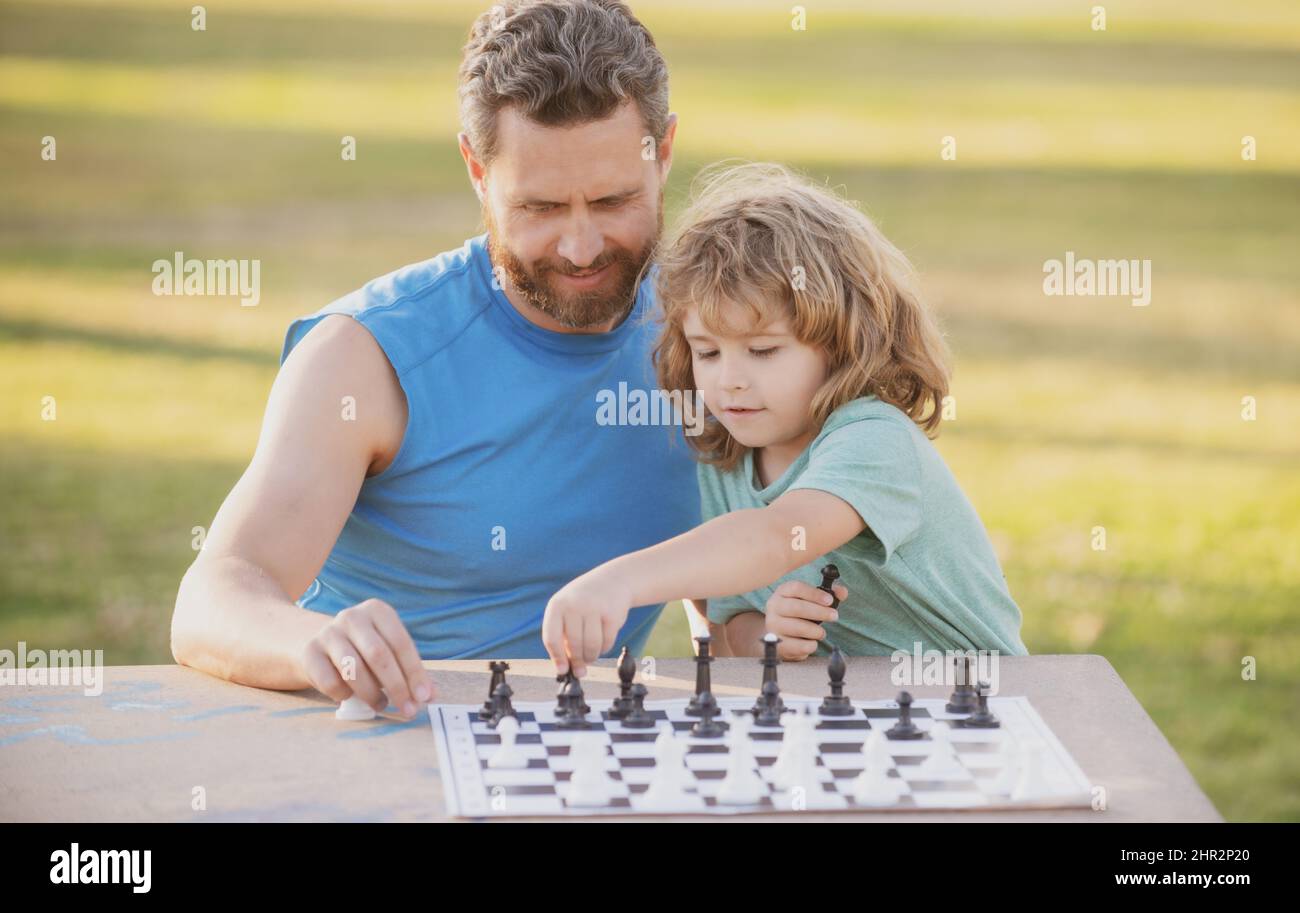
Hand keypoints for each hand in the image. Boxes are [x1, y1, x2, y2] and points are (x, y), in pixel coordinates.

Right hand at [298, 598, 435, 717]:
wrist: (312, 642)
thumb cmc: (361, 649)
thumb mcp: (385, 649)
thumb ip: (407, 669)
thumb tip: (430, 695)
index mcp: (377, 611)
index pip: (401, 643)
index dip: (414, 672)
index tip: (424, 697)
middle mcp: (352, 617)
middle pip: (379, 655)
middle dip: (397, 687)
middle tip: (408, 710)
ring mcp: (328, 633)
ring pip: (354, 669)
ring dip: (371, 694)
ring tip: (380, 705)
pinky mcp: (309, 652)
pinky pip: (331, 682)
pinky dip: (344, 695)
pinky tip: (349, 695)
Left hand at [542, 568, 633, 678]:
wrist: (613, 580)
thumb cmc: (585, 602)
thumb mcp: (567, 611)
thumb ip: (563, 638)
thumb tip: (566, 671)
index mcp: (557, 605)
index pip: (551, 638)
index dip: (557, 658)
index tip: (563, 671)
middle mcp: (574, 604)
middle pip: (574, 646)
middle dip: (578, 661)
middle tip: (581, 668)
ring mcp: (594, 608)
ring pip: (591, 647)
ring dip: (591, 657)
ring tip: (590, 656)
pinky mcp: (612, 615)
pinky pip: (607, 643)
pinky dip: (604, 649)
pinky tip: (602, 644)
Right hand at [764, 580, 846, 660]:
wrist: (781, 636)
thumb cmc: (799, 615)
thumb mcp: (811, 601)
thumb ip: (829, 594)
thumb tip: (842, 592)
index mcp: (783, 592)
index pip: (796, 588)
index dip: (814, 593)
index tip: (830, 600)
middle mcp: (774, 607)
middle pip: (796, 607)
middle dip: (819, 612)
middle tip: (834, 616)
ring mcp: (773, 626)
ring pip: (798, 628)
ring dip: (816, 631)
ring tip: (821, 632)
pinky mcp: (778, 644)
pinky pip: (799, 646)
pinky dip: (811, 645)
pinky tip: (812, 642)